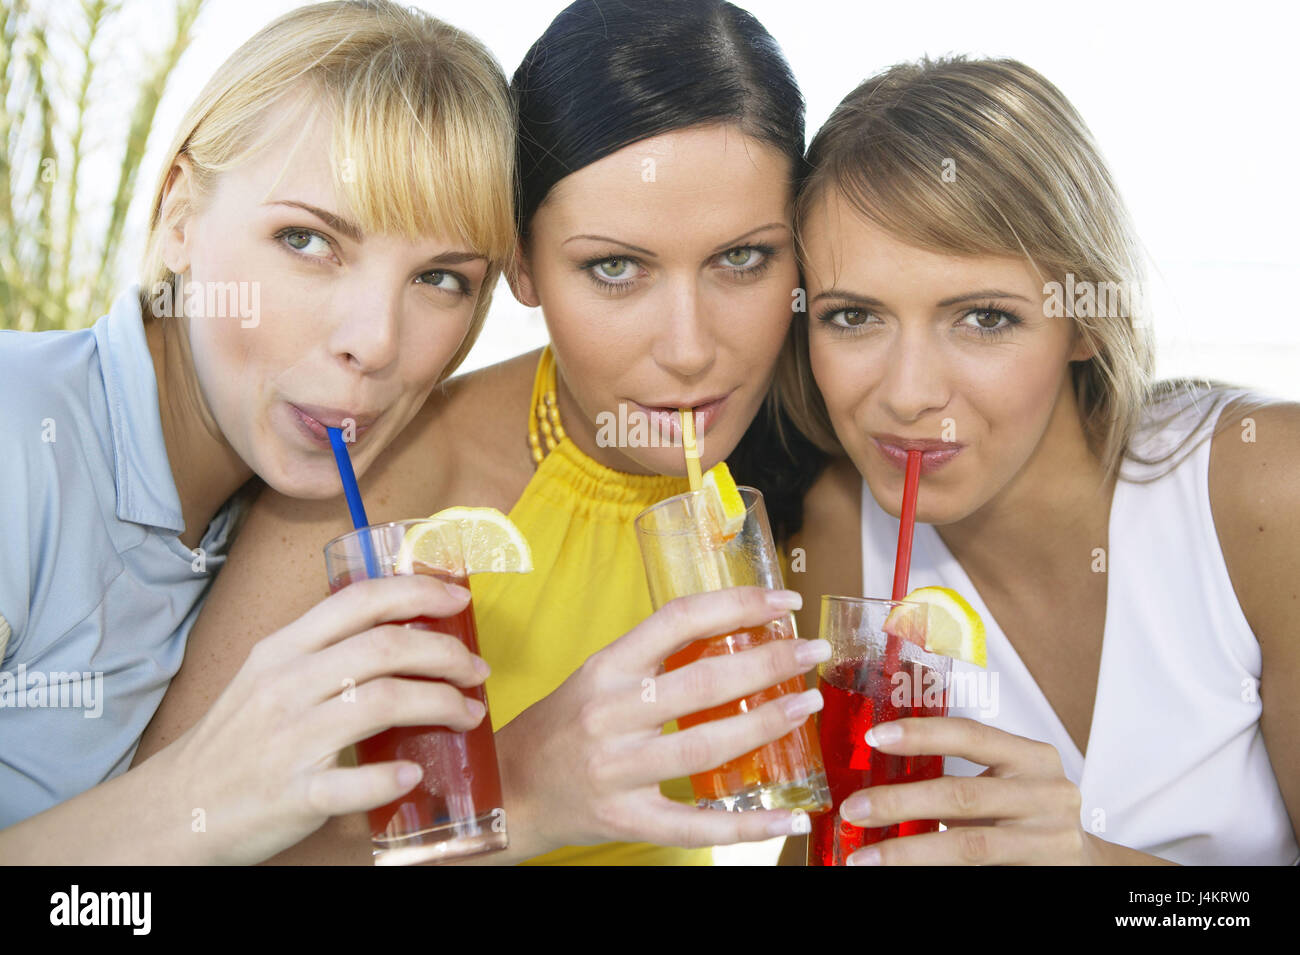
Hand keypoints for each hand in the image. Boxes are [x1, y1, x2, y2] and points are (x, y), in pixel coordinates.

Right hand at [148, 574, 489, 864]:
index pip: (359, 600)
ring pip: (381, 702)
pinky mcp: (292, 795)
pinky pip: (351, 782)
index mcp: (282, 650)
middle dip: (445, 652)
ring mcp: (287, 741)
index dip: (418, 591)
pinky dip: (390, 777)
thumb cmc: (235, 741)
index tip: (460, 597)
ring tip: (468, 713)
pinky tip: (416, 773)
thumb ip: (324, 650)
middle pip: (384, 648)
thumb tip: (400, 629)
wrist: (176, 809)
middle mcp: (285, 687)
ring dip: (440, 704)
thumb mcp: (267, 677)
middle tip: (477, 669)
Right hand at [493, 586, 826, 857]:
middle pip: (703, 682)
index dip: (737, 604)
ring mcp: (617, 770)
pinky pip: (695, 825)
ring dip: (765, 725)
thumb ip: (652, 660)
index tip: (783, 602)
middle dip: (769, 663)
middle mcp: (610, 714)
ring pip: (705, 747)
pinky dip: (747, 825)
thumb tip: (731, 634)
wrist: (506, 791)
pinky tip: (788, 816)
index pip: (678, 620)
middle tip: (812, 652)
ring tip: (807, 707)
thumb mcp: (595, 677)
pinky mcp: (626, 818)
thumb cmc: (559, 728)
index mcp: (605, 668)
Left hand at [838, 717, 1091, 865]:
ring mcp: (1051, 838)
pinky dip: (935, 872)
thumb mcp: (1009, 783)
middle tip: (854, 809)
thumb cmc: (1031, 816)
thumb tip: (880, 782)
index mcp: (1033, 758)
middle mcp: (1048, 793)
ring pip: (969, 844)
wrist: (1090, 865)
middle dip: (899, 802)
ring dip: (908, 853)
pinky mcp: (1047, 871)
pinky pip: (980, 872)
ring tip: (865, 858)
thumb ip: (963, 776)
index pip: (971, 735)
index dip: (921, 734)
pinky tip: (900, 874)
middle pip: (961, 795)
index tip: (874, 737)